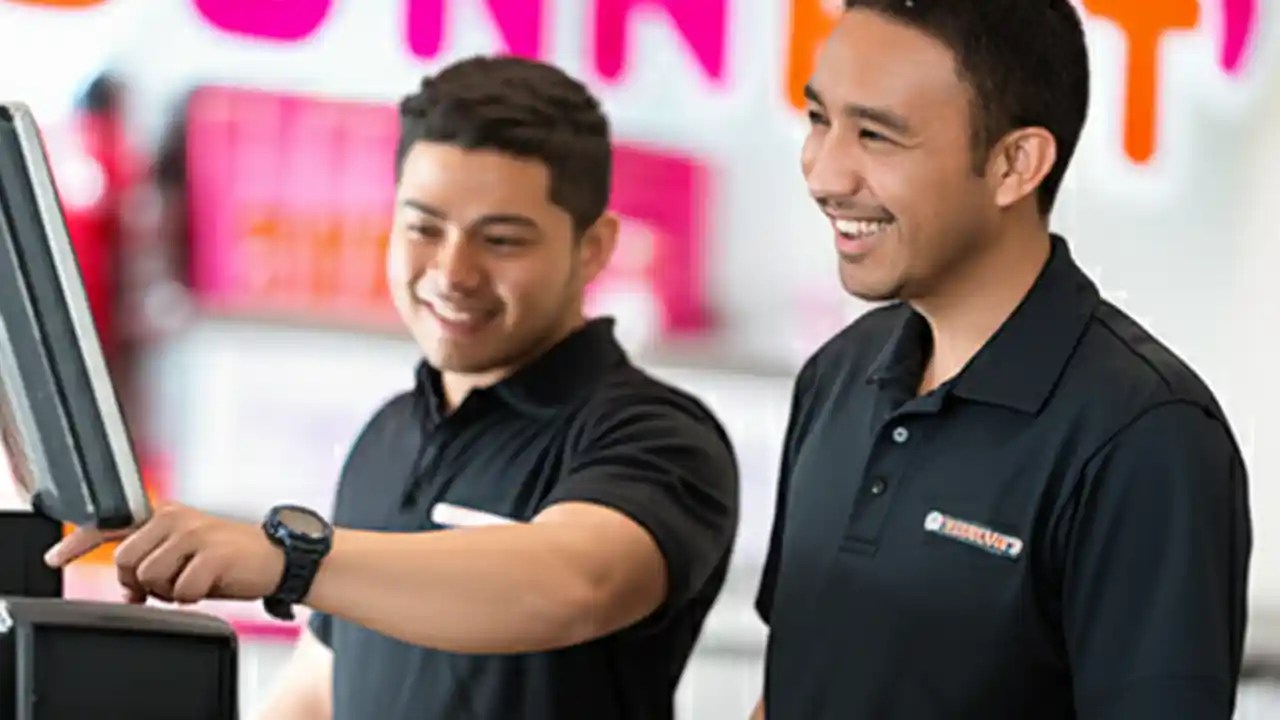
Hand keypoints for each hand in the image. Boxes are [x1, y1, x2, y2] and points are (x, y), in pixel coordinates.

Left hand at [46, 503, 284, 605]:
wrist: (279, 558)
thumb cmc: (231, 557)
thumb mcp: (186, 553)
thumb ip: (152, 563)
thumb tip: (127, 590)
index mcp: (166, 514)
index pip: (112, 525)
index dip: (80, 543)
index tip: (57, 557)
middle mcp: (176, 518)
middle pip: (124, 560)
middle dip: (140, 581)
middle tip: (168, 582)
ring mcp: (195, 534)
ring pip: (149, 577)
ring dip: (168, 590)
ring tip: (193, 581)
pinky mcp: (213, 554)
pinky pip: (181, 591)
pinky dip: (193, 597)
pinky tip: (211, 584)